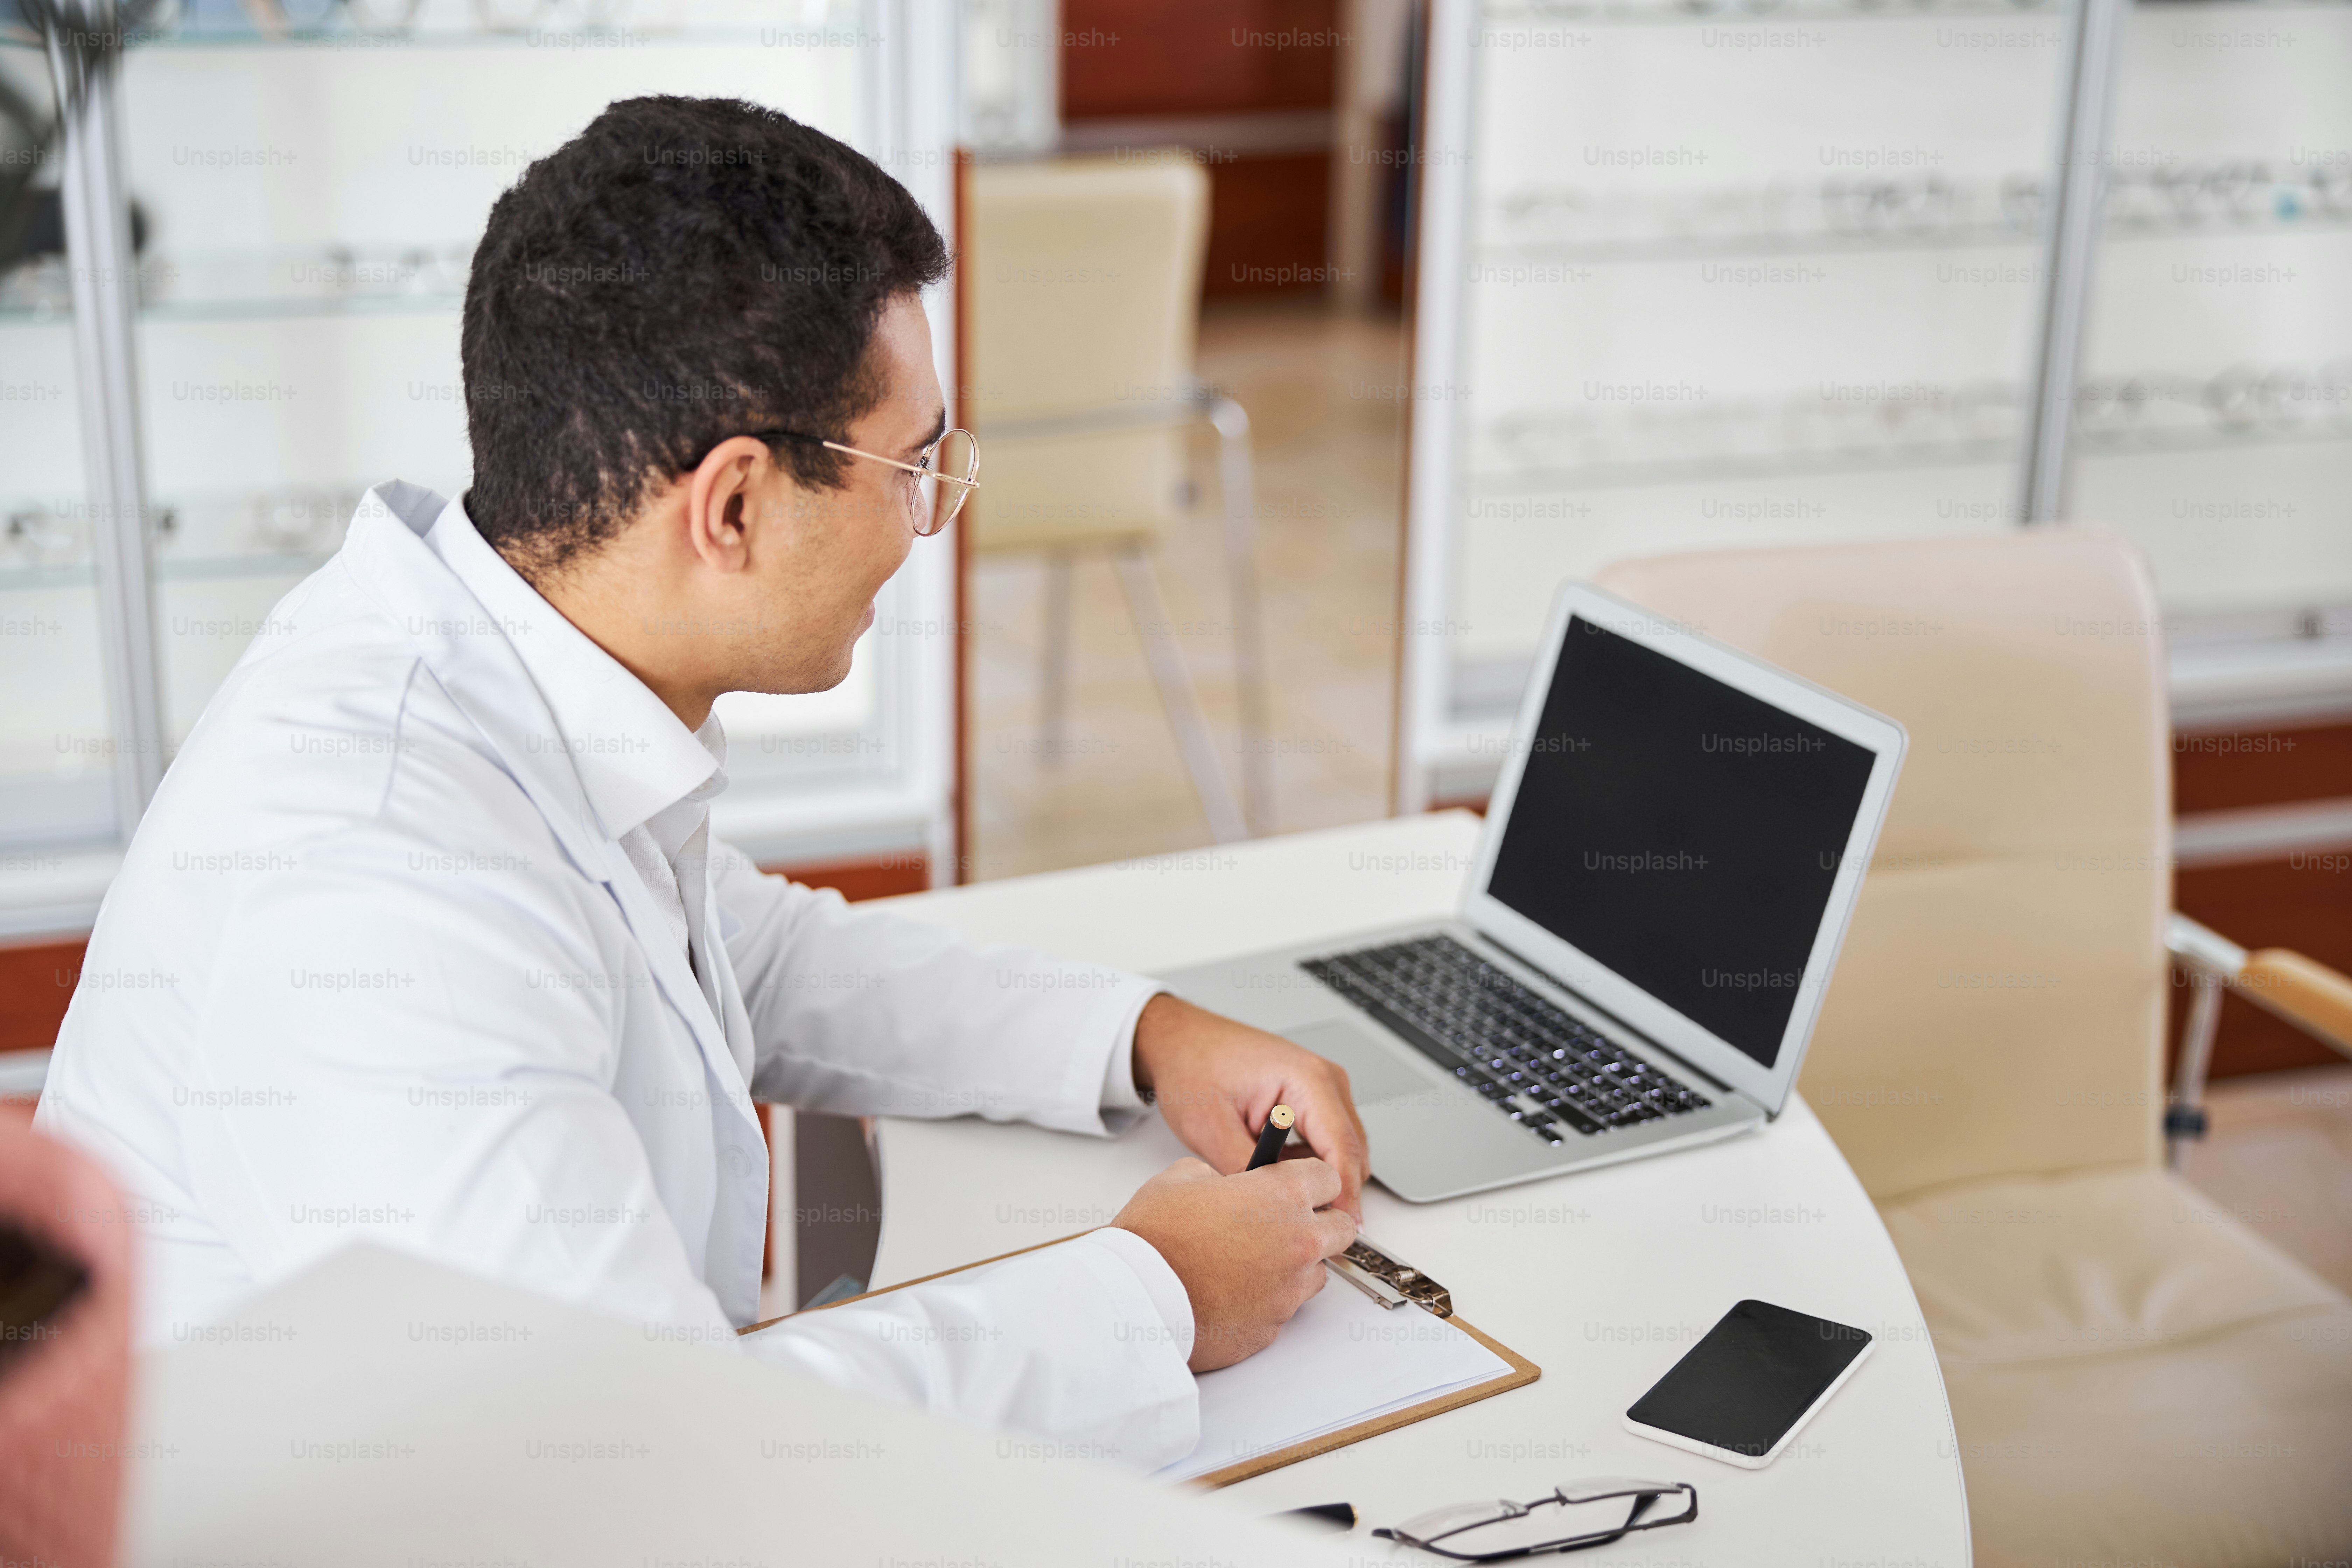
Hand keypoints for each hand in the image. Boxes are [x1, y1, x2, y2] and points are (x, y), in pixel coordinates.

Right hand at [1111, 1156, 1357, 1370]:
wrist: (1135, 1296)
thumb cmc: (1155, 1237)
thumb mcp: (1183, 1176)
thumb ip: (1220, 1176)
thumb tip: (1225, 1187)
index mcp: (1282, 1196)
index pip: (1330, 1179)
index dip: (1310, 1181)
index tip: (1297, 1187)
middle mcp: (1297, 1243)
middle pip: (1341, 1229)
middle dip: (1319, 1224)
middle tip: (1284, 1225)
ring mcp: (1289, 1290)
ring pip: (1316, 1274)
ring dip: (1294, 1267)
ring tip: (1248, 1264)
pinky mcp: (1273, 1327)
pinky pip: (1282, 1309)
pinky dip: (1265, 1300)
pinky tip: (1230, 1293)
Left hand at [1132, 994, 1371, 1219]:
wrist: (1180, 1040)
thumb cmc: (1192, 1067)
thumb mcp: (1211, 1129)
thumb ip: (1249, 1172)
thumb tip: (1276, 1207)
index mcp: (1307, 1079)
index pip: (1342, 1149)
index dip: (1344, 1196)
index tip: (1341, 1229)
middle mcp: (1325, 1079)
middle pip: (1351, 1152)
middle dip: (1333, 1189)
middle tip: (1301, 1221)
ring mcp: (1322, 1086)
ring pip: (1341, 1148)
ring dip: (1318, 1175)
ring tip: (1275, 1187)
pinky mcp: (1313, 1095)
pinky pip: (1326, 1139)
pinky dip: (1308, 1161)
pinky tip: (1275, 1167)